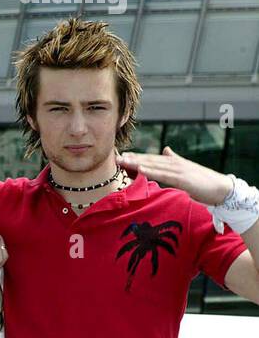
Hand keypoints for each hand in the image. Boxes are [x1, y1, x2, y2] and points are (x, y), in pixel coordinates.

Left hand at [117, 146, 232, 207]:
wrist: (221, 188)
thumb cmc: (203, 182)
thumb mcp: (185, 169)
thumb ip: (174, 159)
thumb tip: (165, 149)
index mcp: (173, 162)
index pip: (151, 159)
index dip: (137, 157)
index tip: (122, 156)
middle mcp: (174, 163)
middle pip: (150, 160)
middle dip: (133, 159)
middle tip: (116, 157)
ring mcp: (178, 170)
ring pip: (154, 165)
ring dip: (138, 163)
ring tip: (123, 161)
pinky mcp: (182, 179)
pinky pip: (163, 175)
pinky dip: (151, 171)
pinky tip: (140, 169)